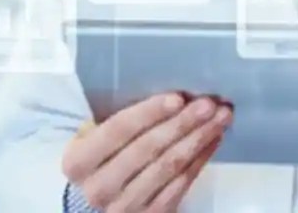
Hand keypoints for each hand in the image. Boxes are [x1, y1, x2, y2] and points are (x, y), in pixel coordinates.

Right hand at [62, 93, 232, 212]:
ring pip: (169, 166)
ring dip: (198, 139)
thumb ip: (116, 124)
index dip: (149, 113)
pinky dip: (200, 160)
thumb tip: (169, 97)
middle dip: (183, 123)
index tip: (178, 98)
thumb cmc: (99, 163)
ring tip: (219, 118)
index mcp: (78, 161)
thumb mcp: (93, 143)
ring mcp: (125, 206)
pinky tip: (212, 141)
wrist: (97, 206)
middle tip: (209, 104)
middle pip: (148, 148)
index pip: (117, 130)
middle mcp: (98, 187)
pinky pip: (181, 185)